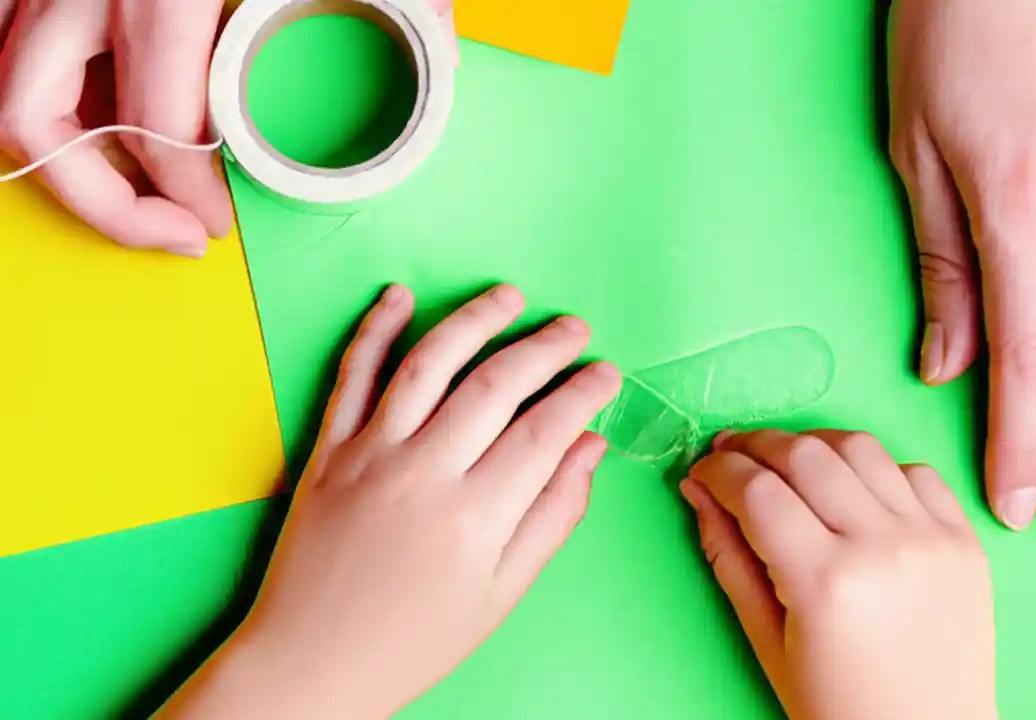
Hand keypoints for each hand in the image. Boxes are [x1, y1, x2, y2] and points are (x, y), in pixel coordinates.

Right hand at [0, 0, 457, 256]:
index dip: (183, 198)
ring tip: (137, 192)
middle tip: (174, 234)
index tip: (216, 227)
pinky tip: (113, 119)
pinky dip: (55, 98)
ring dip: (61, 155)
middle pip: (33, 120)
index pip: (153, 126)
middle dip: (101, 201)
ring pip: (7, 87)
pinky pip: (13, 49)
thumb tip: (438, 58)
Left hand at [161, 284, 620, 718]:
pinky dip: (374, 330)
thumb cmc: (415, 640)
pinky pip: (352, 377)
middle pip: (495, 385)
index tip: (606, 373)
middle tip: (574, 328)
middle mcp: (424, 473)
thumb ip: (551, 516)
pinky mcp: (327, 451)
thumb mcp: (500, 593)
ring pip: (428, 364)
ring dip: (473, 321)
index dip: (583, 393)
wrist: (311, 663)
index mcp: (476, 517)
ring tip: (508, 296)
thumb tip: (589, 449)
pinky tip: (399, 296)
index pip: (545, 430)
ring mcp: (370, 455)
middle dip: (544, 348)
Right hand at [682, 430, 996, 719]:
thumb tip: (698, 491)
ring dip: (813, 444)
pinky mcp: (965, 540)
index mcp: (825, 583)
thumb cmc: (839, 708)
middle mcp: (882, 547)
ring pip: (860, 448)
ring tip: (788, 462)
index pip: (756, 490)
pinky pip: (917, 472)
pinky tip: (853, 489)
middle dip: (756, 445)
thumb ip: (728, 558)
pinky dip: (877, 469)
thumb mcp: (766, 642)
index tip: (701, 473)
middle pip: (804, 454)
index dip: (718, 471)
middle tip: (732, 456)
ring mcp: (931, 538)